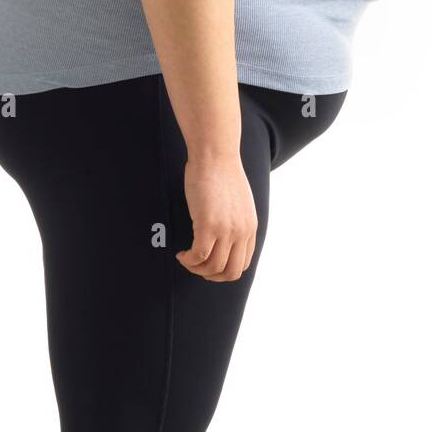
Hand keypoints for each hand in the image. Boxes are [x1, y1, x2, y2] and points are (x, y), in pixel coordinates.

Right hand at [176, 154, 257, 281]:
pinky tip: (181, 253)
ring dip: (195, 268)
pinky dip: (188, 260)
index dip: (223, 270)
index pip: (242, 264)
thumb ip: (235, 220)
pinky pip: (199, 256)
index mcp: (250, 228)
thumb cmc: (222, 173)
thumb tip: (223, 233)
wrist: (216, 154)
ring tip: (185, 258)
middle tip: (196, 267)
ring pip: (212, 267)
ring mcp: (226, 230)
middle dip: (211, 276)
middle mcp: (241, 232)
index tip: (209, 264)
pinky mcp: (209, 225)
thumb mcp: (239, 202)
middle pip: (230, 273)